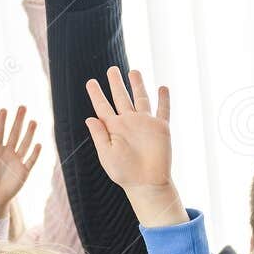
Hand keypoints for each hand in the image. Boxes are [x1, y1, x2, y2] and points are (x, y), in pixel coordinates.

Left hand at [0, 106, 41, 218]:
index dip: (1, 121)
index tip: (4, 109)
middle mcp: (7, 152)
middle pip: (14, 133)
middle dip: (18, 121)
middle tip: (22, 107)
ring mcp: (16, 161)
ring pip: (24, 144)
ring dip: (29, 133)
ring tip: (33, 121)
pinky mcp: (24, 171)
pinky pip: (30, 160)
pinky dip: (34, 153)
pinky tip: (38, 144)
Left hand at [85, 67, 184, 226]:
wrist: (147, 184)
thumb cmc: (124, 173)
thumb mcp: (107, 155)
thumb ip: (99, 136)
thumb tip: (90, 118)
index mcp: (113, 128)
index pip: (102, 107)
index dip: (96, 94)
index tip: (91, 82)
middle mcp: (129, 123)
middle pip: (121, 97)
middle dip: (116, 83)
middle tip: (112, 69)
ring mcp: (145, 124)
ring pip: (141, 99)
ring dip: (138, 85)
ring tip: (133, 71)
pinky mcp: (161, 128)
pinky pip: (162, 110)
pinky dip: (163, 99)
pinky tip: (162, 88)